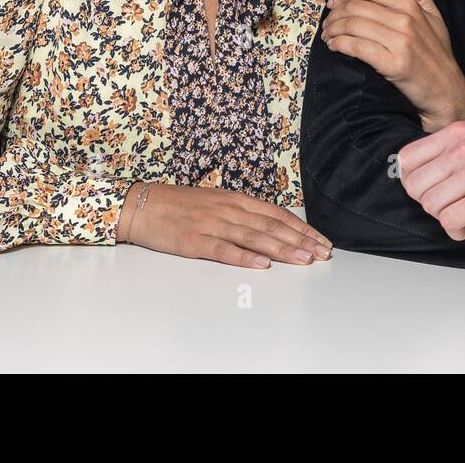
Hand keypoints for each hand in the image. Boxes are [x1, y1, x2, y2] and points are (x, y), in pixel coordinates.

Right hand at [116, 182, 332, 268]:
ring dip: (283, 249)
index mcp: (235, 199)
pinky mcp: (196, 241)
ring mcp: (213, 224)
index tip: (320, 240)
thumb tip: (271, 226)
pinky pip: (225, 250)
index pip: (277, 214)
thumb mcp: (215, 202)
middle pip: (272, 226)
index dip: (302, 227)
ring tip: (304, 259)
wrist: (142, 205)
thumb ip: (241, 213)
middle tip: (322, 253)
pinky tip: (264, 265)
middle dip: (301, 240)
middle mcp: (229, 209)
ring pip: (255, 237)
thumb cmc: (179, 205)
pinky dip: (246, 257)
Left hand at [320, 0, 464, 131]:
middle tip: (327, 24)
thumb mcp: (435, 17)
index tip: (334, 4)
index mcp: (411, 6)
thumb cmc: (437, 54)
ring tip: (328, 37)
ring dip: (333, 30)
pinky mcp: (393, 64)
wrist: (446, 90)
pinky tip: (335, 47)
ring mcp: (400, 42)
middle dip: (334, 15)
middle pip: (355, 6)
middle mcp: (405, 20)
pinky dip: (339, 44)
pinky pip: (357, 47)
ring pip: (352, 25)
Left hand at [397, 121, 464, 239]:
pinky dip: (460, 231)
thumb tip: (425, 172)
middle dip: (430, 203)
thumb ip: (454, 148)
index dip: (414, 182)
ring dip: (447, 219)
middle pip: (415, 187)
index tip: (434, 191)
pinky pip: (451, 222)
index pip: (406, 159)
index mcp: (457, 132)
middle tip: (454, 206)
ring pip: (431, 206)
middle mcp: (462, 148)